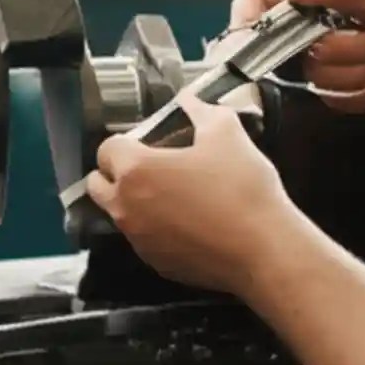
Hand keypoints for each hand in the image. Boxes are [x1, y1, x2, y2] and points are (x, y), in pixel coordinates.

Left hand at [86, 93, 300, 295]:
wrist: (266, 251)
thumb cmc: (242, 188)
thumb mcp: (227, 134)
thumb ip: (201, 110)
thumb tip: (189, 99)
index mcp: (135, 170)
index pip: (106, 149)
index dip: (126, 142)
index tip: (150, 144)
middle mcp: (125, 207)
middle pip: (98, 185)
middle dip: (115, 174)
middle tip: (151, 169)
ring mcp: (138, 239)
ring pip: (119, 215)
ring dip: (133, 203)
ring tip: (173, 198)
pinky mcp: (156, 265)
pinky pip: (144, 241)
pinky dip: (155, 231)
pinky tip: (187, 227)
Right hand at [230, 0, 364, 111]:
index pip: (255, 3)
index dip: (242, 22)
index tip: (247, 42)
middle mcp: (309, 28)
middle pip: (282, 52)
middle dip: (330, 52)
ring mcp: (327, 58)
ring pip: (315, 79)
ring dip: (357, 69)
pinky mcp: (346, 85)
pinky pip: (335, 101)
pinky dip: (364, 93)